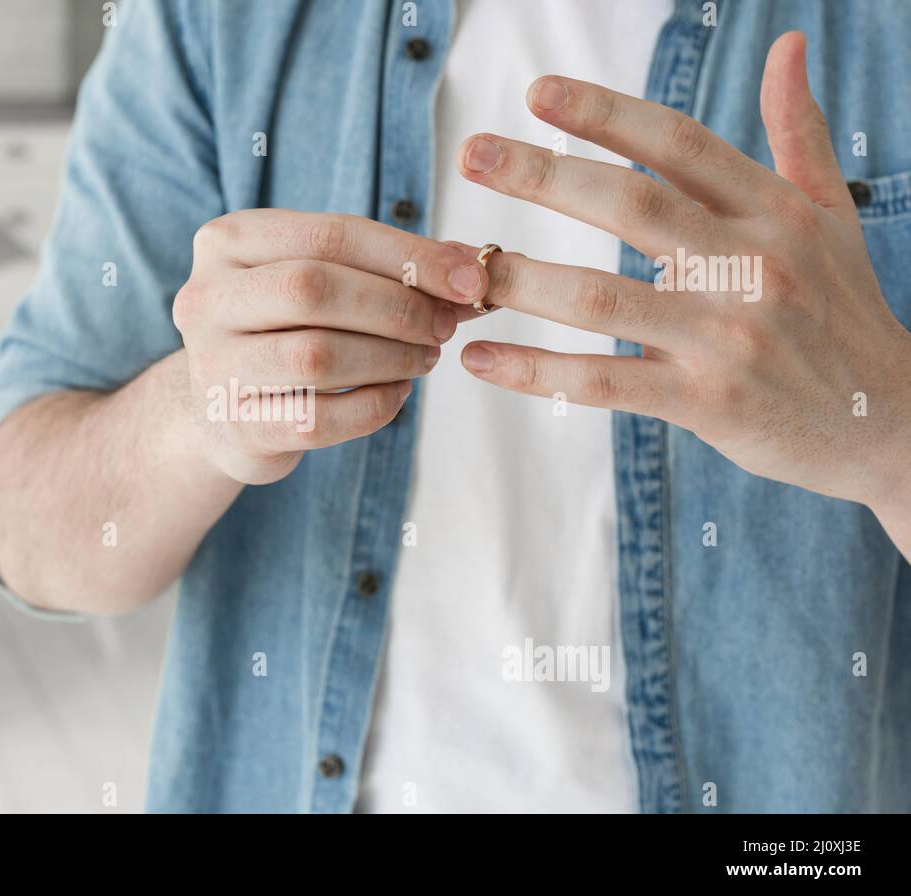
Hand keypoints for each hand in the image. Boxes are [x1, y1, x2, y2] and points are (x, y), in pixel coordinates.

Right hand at [173, 208, 490, 483]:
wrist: (221, 410)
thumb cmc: (283, 328)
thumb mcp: (318, 278)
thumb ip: (384, 266)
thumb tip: (469, 266)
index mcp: (227, 241)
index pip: (329, 236)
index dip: (408, 256)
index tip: (469, 278)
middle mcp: (205, 298)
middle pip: (314, 289)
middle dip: (397, 307)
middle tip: (446, 324)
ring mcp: (214, 367)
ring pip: (317, 355)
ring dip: (391, 357)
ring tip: (426, 357)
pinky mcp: (236, 427)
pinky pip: (319, 418)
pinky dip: (374, 406)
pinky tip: (397, 394)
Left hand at [453, 31, 910, 516]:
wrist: (890, 421)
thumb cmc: (844, 310)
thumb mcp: (829, 215)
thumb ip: (798, 133)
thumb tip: (789, 45)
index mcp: (773, 211)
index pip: (678, 144)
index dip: (605, 115)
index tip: (537, 93)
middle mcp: (752, 264)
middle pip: (631, 205)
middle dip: (544, 176)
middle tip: (471, 155)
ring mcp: (727, 337)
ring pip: (605, 297)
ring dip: (521, 280)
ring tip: (457, 269)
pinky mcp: (706, 401)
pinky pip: (605, 380)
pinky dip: (537, 371)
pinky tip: (479, 359)